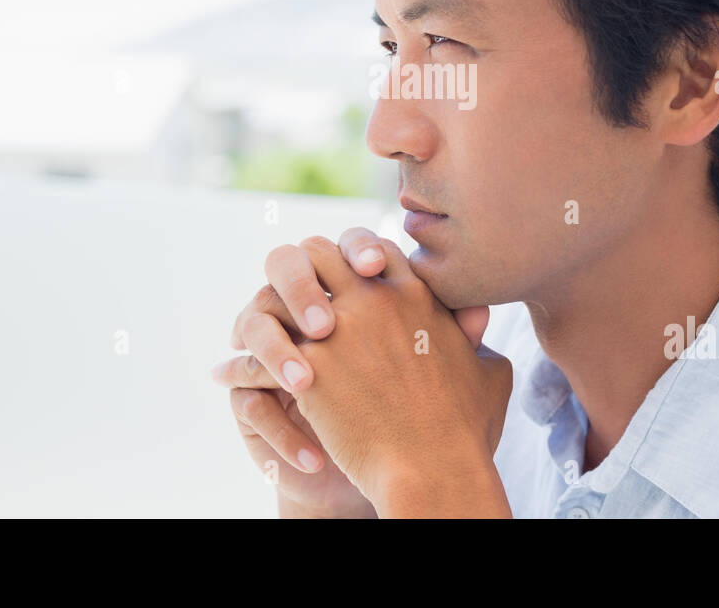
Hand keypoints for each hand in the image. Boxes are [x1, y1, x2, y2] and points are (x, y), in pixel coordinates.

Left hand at [212, 227, 489, 517]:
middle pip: (320, 251)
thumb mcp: (489, 373)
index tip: (341, 278)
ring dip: (265, 307)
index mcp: (417, 295)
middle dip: (301, 270)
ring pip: (282, 290)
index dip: (354, 257)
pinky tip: (230, 373)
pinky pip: (264, 347)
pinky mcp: (310, 367)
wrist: (434, 470)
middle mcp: (375, 299)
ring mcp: (340, 329)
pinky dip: (245, 361)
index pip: (374, 247)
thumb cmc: (466, 430)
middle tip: (290, 293)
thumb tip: (479, 318)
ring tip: (247, 329)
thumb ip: (477, 338)